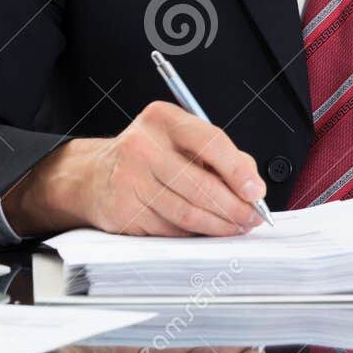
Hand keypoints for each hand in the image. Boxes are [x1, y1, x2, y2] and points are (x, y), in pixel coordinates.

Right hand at [1, 101, 267, 237]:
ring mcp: (130, 180)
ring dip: (219, 225)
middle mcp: (143, 146)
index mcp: (163, 119)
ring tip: (237, 226)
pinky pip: (171, 230)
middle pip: (200, 185)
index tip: (255, 191)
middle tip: (253, 217)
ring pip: (187, 213)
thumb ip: (221, 155)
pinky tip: (207, 231)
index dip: (238, 171)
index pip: (210, 142)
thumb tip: (252, 186)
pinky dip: (195, 233)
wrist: (96, 175)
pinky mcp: (125, 211)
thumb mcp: (182, 139)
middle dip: (234, 207)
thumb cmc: (150, 155)